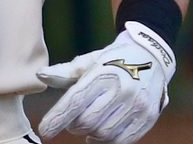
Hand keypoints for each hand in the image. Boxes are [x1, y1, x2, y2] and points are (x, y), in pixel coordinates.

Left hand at [37, 22, 174, 143]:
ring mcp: (137, 105)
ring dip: (89, 134)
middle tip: (72, 121)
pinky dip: (106, 141)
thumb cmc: (114, 60)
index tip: (45, 130)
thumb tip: (40, 76)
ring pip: (103, 134)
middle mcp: (122, 89)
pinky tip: (101, 134)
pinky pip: (122, 140)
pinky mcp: (148, 117)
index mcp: (103, 73)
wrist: (152, 57)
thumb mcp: (90, 60)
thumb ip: (65, 72)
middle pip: (87, 121)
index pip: (75, 100)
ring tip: (87, 126)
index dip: (57, 118)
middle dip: (73, 125)